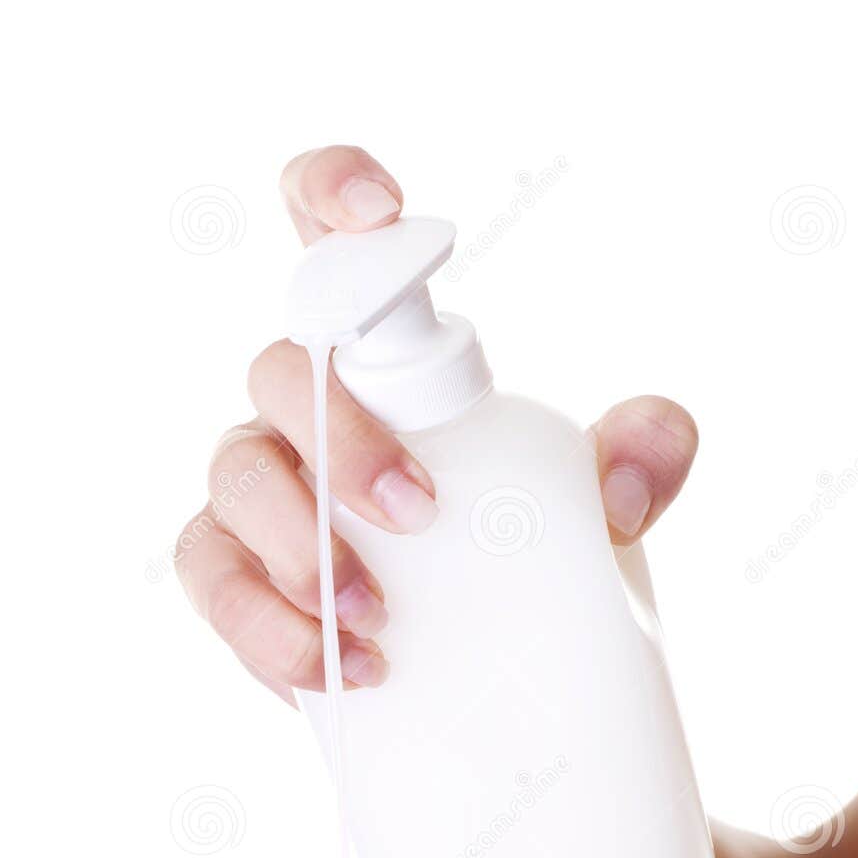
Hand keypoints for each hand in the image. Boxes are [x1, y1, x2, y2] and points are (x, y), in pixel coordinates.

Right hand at [175, 144, 698, 702]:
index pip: (331, 240)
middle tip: (418, 513)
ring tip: (374, 618)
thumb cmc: (525, 548)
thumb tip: (626, 479)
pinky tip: (334, 666)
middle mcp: (303, 405)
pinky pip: (212, 579)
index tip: (380, 213)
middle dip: (340, 435)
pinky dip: (266, 627)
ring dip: (298, 544)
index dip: (333, 192)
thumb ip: (645, 455)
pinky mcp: (230, 572)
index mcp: (381, 356)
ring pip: (233, 475)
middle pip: (279, 368)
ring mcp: (257, 486)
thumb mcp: (602, 501)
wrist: (481, 661)